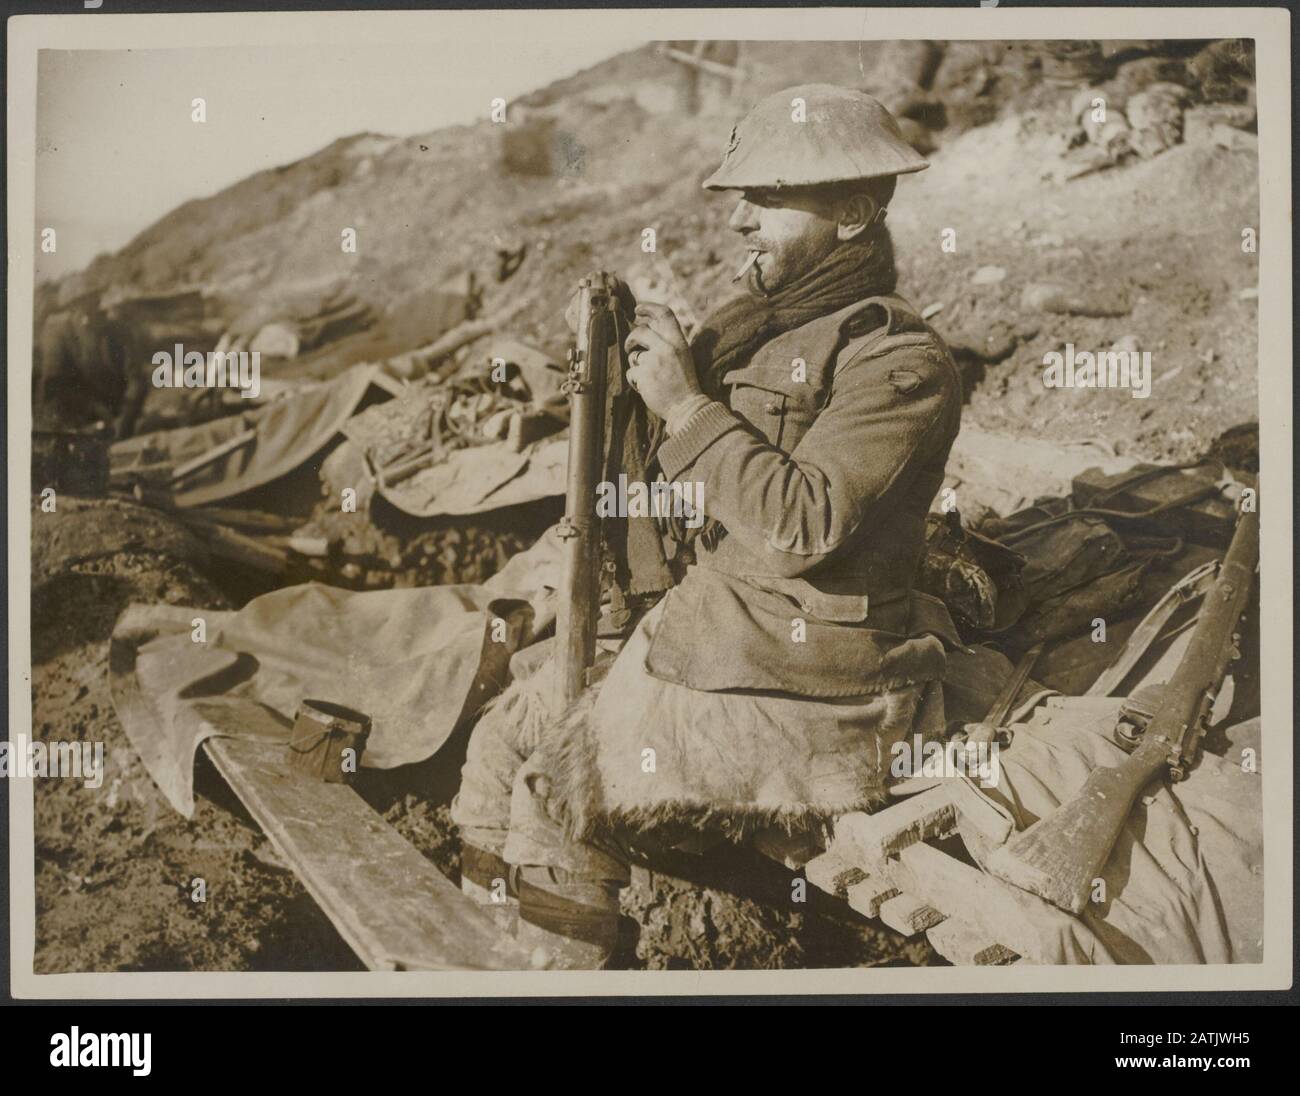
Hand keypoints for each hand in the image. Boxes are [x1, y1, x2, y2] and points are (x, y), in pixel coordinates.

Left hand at [623, 302, 700, 418]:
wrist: (687, 408)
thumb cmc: (684, 384)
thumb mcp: (682, 357)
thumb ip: (667, 342)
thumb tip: (646, 326)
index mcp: (679, 342)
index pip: (665, 314)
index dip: (649, 308)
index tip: (638, 309)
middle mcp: (667, 348)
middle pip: (640, 331)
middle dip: (631, 338)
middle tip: (629, 346)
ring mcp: (654, 361)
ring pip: (634, 356)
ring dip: (637, 366)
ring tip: (651, 379)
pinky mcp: (644, 375)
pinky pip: (631, 373)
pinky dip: (635, 381)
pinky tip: (647, 388)